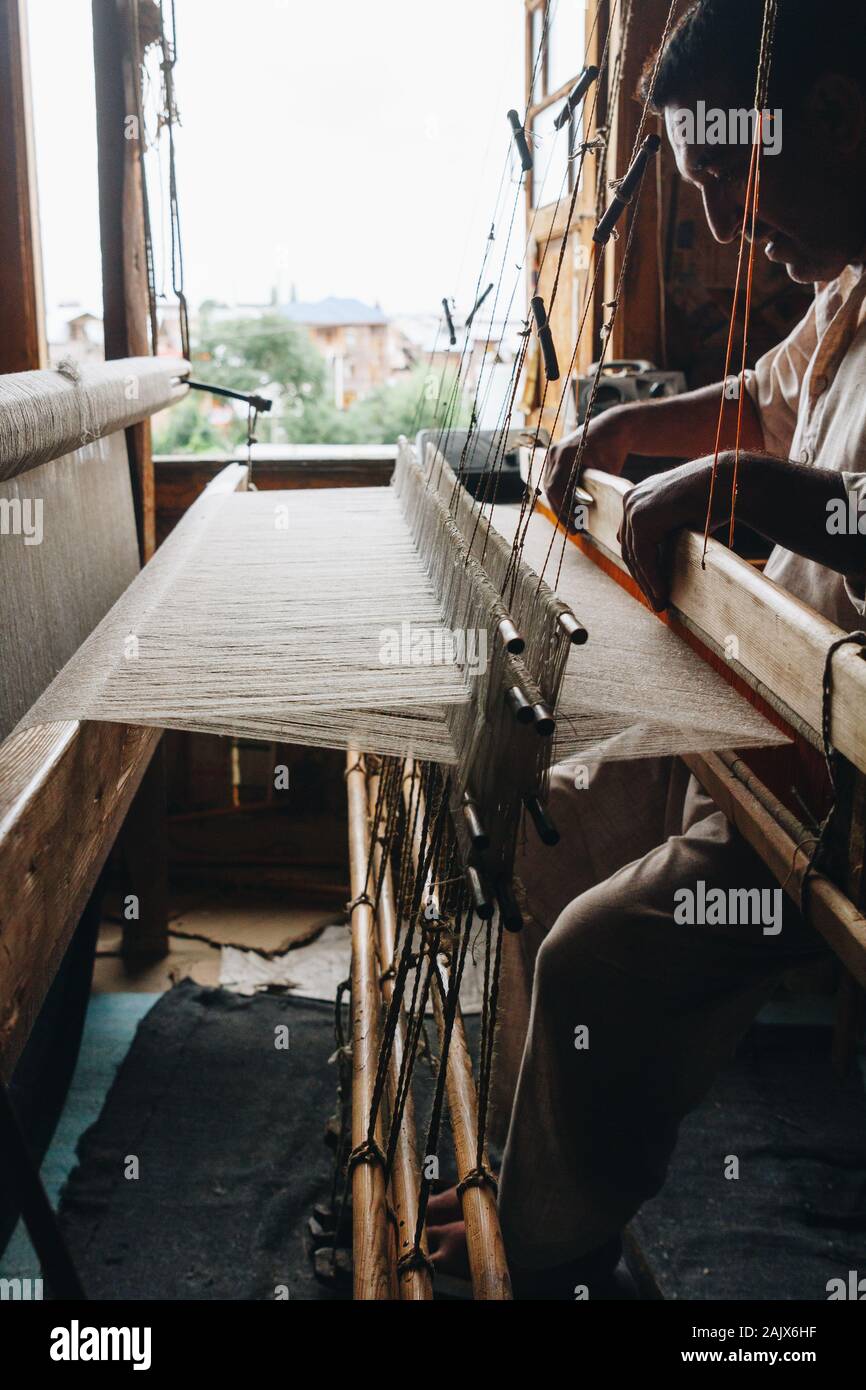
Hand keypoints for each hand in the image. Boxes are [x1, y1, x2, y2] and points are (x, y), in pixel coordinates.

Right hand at [543, 407, 631, 526]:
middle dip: (561, 511)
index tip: (574, 525)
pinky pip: (553, 480)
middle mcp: (555, 453)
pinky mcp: (555, 456)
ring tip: (572, 523)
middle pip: (550, 489)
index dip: (564, 509)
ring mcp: (553, 453)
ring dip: (559, 505)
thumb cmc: (614, 448)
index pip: (557, 488)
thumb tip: (590, 517)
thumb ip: (596, 491)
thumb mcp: (608, 472)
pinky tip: (569, 509)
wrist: (613, 426)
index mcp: (566, 454)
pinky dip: (560, 495)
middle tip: (573, 529)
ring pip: (549, 486)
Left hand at [618, 456, 720, 610]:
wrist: (726, 480)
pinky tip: (662, 593)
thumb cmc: (714, 497)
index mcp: (640, 498)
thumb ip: (668, 533)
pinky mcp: (641, 518)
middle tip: (656, 602)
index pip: (633, 540)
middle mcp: (632, 500)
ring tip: (660, 603)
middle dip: (643, 579)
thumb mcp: (683, 518)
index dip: (642, 568)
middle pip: (630, 549)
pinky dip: (653, 576)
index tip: (652, 589)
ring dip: (647, 583)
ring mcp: (633, 507)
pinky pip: (643, 555)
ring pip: (635, 555)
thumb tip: (663, 563)